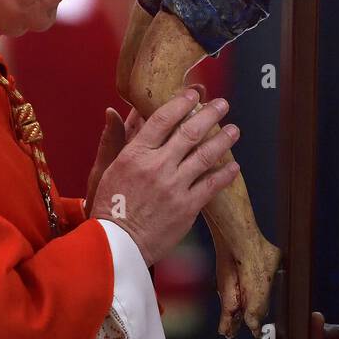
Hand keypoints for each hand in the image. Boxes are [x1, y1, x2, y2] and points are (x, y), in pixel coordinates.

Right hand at [91, 89, 240, 265]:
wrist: (117, 244)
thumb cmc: (109, 206)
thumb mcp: (105, 168)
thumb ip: (114, 138)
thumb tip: (113, 111)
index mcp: (135, 154)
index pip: (163, 119)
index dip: (181, 102)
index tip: (194, 94)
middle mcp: (157, 167)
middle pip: (190, 132)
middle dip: (210, 114)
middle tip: (223, 104)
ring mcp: (174, 187)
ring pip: (206, 156)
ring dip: (223, 140)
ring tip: (234, 130)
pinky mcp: (187, 207)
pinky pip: (212, 185)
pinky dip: (225, 174)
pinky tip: (233, 166)